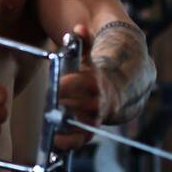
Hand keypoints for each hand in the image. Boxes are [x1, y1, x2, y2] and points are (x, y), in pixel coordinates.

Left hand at [52, 22, 110, 152]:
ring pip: (82, 125)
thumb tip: (78, 28)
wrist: (123, 88)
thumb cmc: (98, 69)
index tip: (56, 86)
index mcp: (97, 81)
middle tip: (48, 109)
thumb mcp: (92, 53)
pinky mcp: (92, 129)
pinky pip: (82, 139)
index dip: (69, 85)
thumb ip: (84, 42)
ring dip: (65, 128)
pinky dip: (70, 142)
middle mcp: (98, 101)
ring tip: (50, 128)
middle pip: (79, 106)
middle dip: (62, 107)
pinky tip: (56, 141)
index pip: (83, 83)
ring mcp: (96, 117)